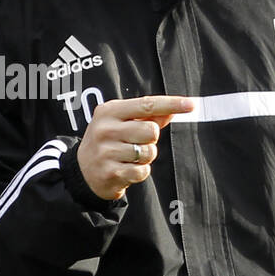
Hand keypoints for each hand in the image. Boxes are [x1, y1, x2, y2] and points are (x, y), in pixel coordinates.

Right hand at [77, 95, 193, 200]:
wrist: (83, 171)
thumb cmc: (108, 142)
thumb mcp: (121, 123)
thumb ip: (148, 116)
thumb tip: (174, 109)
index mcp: (110, 111)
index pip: (146, 104)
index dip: (171, 103)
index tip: (191, 104)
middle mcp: (106, 129)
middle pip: (151, 131)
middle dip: (151, 139)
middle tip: (137, 143)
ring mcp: (107, 152)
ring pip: (149, 152)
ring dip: (146, 157)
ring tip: (130, 157)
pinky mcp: (111, 172)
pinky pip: (143, 171)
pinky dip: (141, 172)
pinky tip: (127, 169)